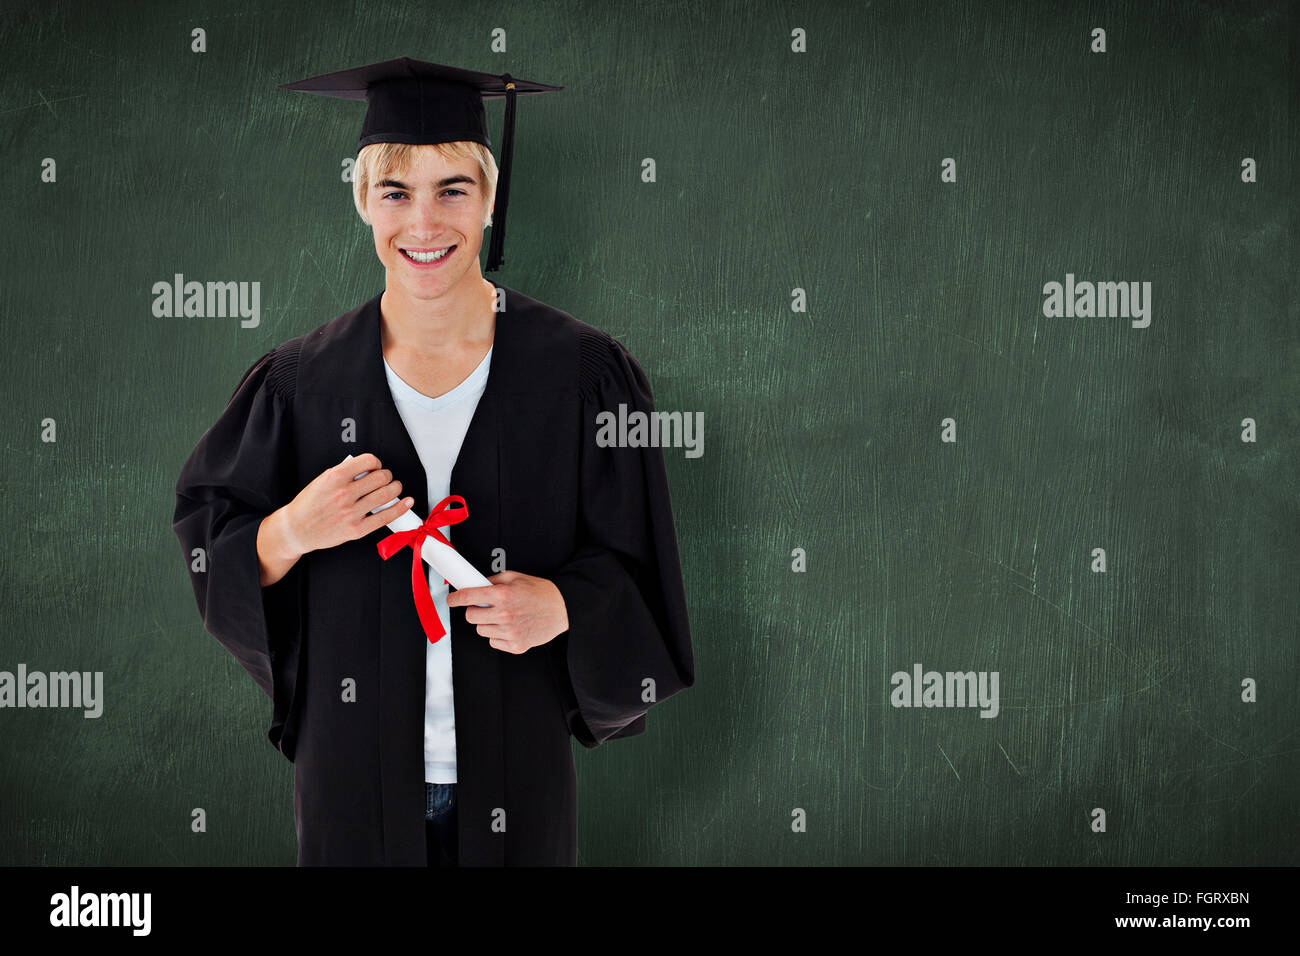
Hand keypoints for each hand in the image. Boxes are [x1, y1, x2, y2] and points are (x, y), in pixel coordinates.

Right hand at [281, 452, 415, 555]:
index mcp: (334, 478)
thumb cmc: (308, 505)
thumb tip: (366, 468)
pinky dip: (400, 507)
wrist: (297, 529)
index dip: (376, 462)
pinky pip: (385, 516)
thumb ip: (344, 473)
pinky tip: (407, 502)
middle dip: (387, 476)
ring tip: (394, 487)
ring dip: (394, 488)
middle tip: (386, 478)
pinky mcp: (357, 529)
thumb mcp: (322, 480)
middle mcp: (344, 494)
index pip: (368, 461)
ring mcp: (351, 512)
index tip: (376, 466)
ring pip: (385, 494)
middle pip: (380, 478)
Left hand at [447, 571, 568, 654]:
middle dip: (474, 611)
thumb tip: (475, 585)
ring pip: (481, 630)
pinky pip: (493, 642)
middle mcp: (504, 615)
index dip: (455, 598)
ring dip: (487, 623)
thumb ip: (493, 581)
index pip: (468, 597)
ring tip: (503, 617)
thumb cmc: (540, 592)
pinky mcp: (516, 645)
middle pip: (471, 617)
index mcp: (502, 595)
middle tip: (484, 607)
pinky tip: (510, 626)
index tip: (451, 600)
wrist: (562, 608)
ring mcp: (510, 632)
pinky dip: (498, 635)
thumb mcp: (515, 577)